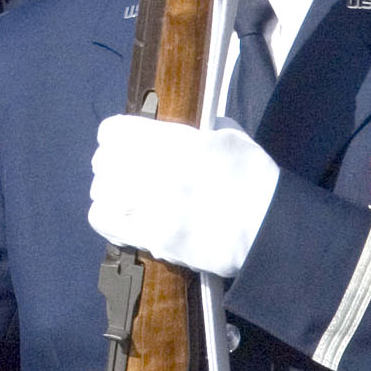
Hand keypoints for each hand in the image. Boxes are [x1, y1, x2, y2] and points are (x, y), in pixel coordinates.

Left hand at [89, 114, 280, 278]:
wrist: (269, 232)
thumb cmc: (254, 180)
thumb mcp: (226, 137)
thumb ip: (190, 133)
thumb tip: (168, 136)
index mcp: (174, 142)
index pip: (113, 131)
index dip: (117, 135)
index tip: (124, 142)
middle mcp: (155, 172)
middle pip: (104, 161)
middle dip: (114, 164)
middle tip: (128, 171)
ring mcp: (151, 207)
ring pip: (101, 192)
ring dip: (111, 191)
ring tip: (128, 196)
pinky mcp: (152, 239)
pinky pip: (104, 222)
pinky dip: (110, 218)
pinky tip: (127, 218)